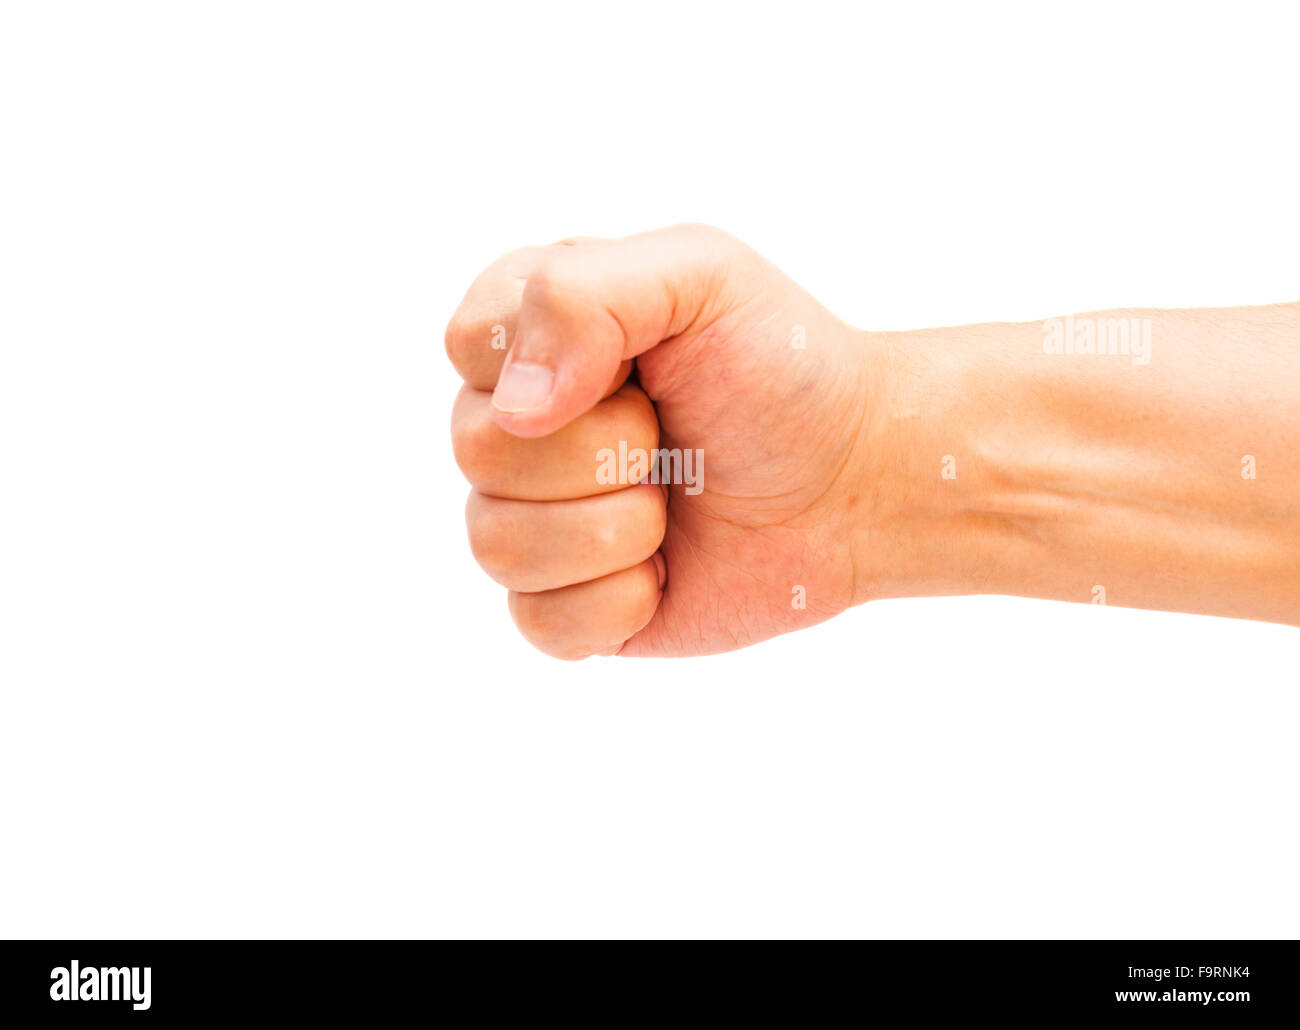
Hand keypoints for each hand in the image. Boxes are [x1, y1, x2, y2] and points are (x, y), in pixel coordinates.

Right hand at [447, 224, 882, 657]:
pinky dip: (620, 600)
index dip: (555, 367)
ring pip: (496, 544)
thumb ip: (584, 296)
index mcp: (536, 331)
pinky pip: (538, 622)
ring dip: (614, 529)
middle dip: (603, 452)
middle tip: (671, 439)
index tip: (640, 370)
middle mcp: (520, 425)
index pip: (467, 346)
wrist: (856, 479)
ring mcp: (537, 518)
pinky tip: (666, 569)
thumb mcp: (700, 275)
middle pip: (478, 451)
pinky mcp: (566, 602)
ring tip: (673, 502)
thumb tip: (513, 410)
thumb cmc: (783, 366)